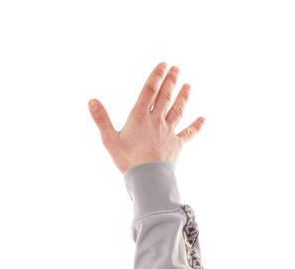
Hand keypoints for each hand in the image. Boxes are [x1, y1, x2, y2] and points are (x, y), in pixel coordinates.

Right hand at [87, 61, 204, 174]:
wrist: (148, 178)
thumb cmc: (128, 160)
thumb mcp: (110, 140)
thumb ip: (101, 119)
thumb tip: (91, 101)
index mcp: (140, 116)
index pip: (150, 90)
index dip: (157, 76)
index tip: (163, 64)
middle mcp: (157, 120)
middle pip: (166, 96)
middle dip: (171, 81)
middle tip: (177, 68)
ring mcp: (169, 132)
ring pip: (178, 110)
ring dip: (183, 96)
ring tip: (188, 86)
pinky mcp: (176, 145)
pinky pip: (188, 133)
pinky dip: (196, 126)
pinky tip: (203, 119)